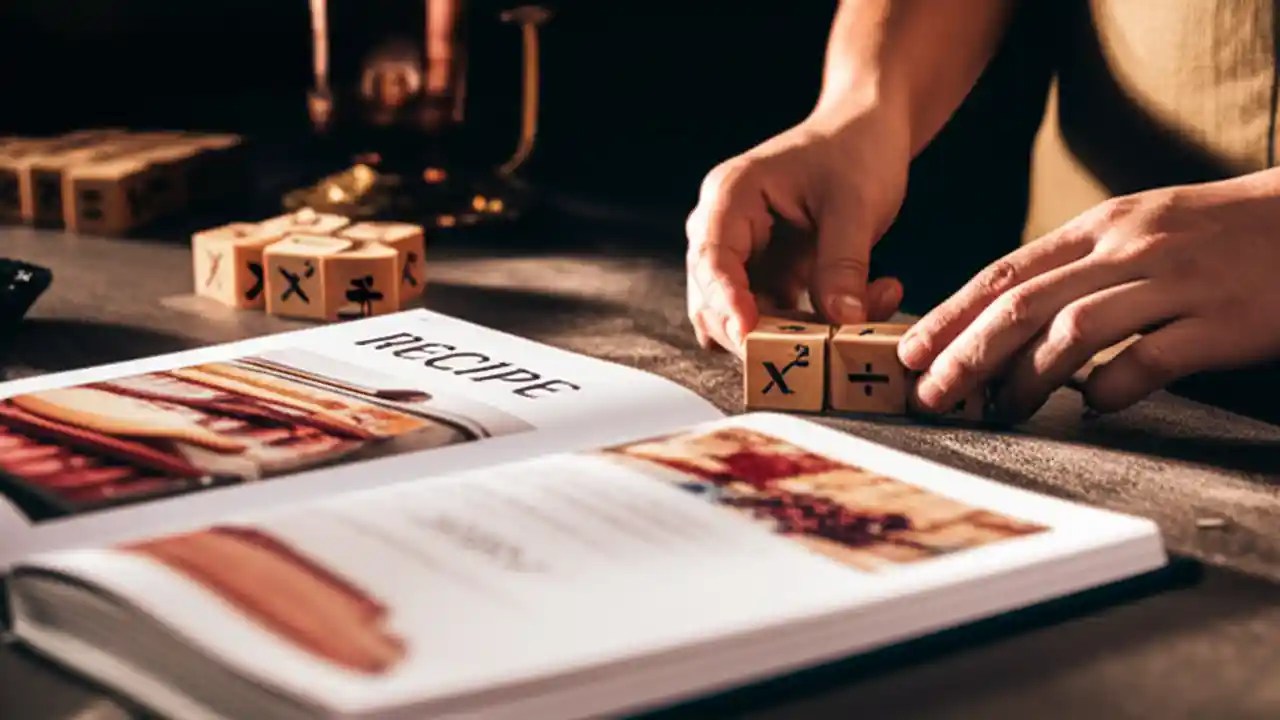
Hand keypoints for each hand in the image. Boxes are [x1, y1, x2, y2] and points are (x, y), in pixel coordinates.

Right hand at [685, 108, 909, 355]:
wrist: (868, 129)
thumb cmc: (856, 149)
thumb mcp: (855, 205)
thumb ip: (844, 264)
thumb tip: (841, 320)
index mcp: (730, 197)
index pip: (712, 260)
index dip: (727, 303)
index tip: (750, 337)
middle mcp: (724, 229)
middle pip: (715, 300)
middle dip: (762, 332)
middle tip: (816, 349)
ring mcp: (743, 255)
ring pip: (745, 317)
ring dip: (794, 334)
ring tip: (855, 318)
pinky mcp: (767, 274)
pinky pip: (776, 316)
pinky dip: (811, 326)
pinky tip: (862, 306)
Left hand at [899, 172, 1279, 420]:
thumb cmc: (1217, 233)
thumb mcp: (1138, 229)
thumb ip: (1077, 267)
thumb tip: (1006, 318)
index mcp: (1101, 227)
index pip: (1004, 272)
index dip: (950, 315)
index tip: (911, 352)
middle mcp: (1128, 248)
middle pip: (1023, 304)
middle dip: (966, 353)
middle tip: (932, 393)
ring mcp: (1176, 281)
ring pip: (1073, 331)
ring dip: (1027, 378)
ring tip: (1002, 410)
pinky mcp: (1222, 320)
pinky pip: (1150, 360)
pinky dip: (1112, 389)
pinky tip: (1096, 405)